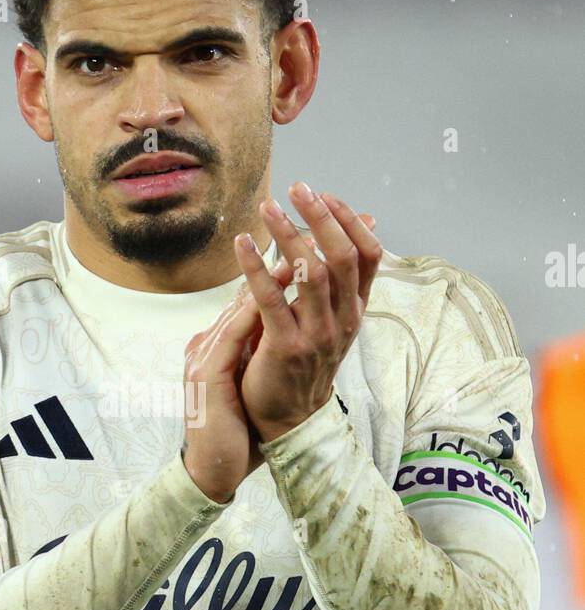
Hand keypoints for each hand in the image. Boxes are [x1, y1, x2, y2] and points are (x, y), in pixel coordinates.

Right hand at [182, 257, 294, 501]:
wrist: (213, 467)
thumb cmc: (235, 426)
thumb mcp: (248, 379)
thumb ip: (258, 349)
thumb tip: (285, 324)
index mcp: (220, 344)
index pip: (251, 299)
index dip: (282, 270)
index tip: (316, 247)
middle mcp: (210, 341)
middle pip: (246, 291)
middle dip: (281, 259)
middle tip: (314, 234)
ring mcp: (205, 353)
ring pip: (240, 303)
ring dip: (271, 272)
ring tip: (301, 250)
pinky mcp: (206, 372)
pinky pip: (233, 331)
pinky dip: (255, 304)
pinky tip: (279, 288)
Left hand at [233, 185, 381, 444]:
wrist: (291, 420)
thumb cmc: (304, 363)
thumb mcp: (331, 320)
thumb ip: (336, 280)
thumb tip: (357, 229)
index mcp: (356, 310)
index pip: (368, 254)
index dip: (348, 220)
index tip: (324, 195)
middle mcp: (344, 320)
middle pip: (342, 255)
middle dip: (320, 216)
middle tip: (297, 188)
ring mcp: (318, 335)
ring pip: (310, 271)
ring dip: (286, 234)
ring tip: (267, 208)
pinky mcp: (286, 347)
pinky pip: (270, 297)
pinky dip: (255, 266)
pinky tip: (241, 244)